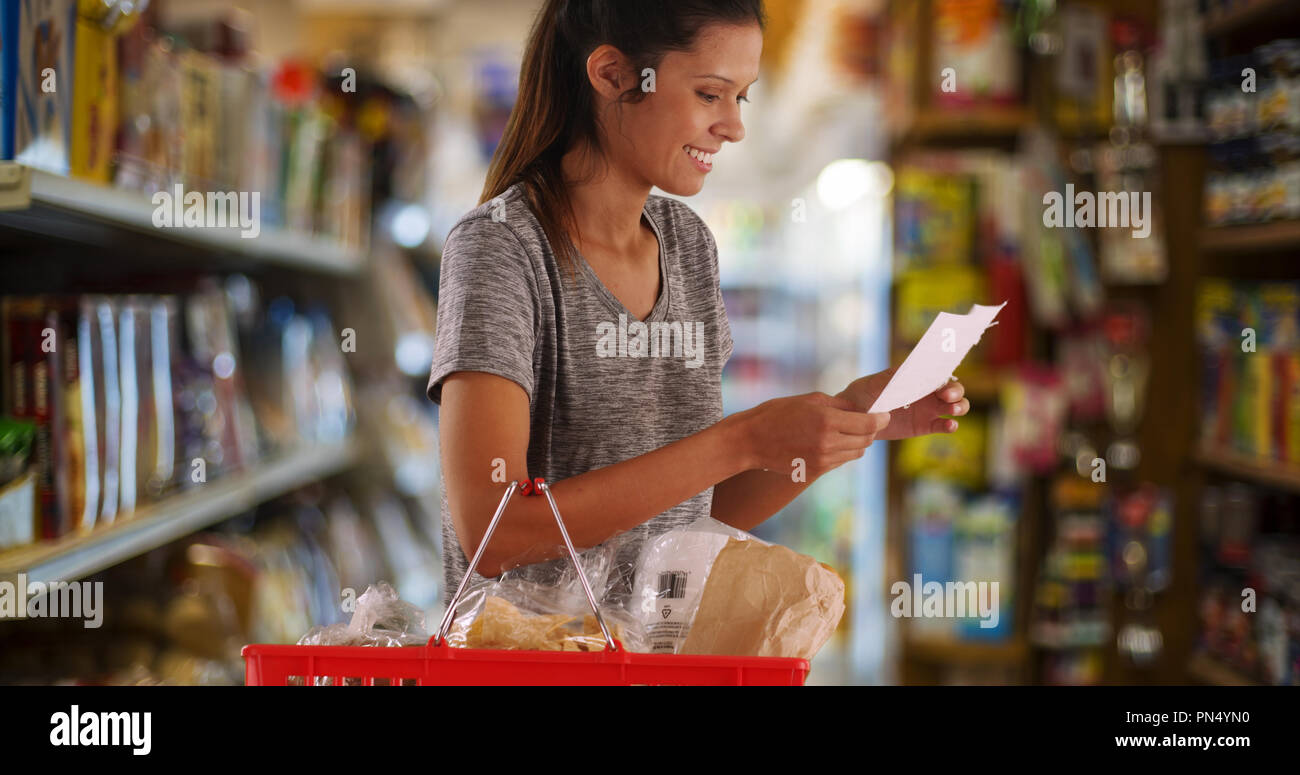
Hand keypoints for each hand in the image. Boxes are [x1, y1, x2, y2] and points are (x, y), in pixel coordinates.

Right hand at [734, 391, 890, 477]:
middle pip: (866, 440)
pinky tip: (831, 442)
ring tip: (846, 431)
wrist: (751, 441)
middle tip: (867, 421)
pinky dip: (842, 452)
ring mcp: (822, 460)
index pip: (868, 424)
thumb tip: (861, 409)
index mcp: (827, 421)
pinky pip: (840, 461)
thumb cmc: (777, 413)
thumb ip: (839, 405)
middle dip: (870, 430)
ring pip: (856, 453)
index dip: (881, 419)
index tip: (885, 415)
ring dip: (857, 442)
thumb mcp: (809, 400)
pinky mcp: (816, 471)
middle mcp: (828, 443)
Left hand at [836, 367, 968, 440]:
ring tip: (953, 411)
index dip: (947, 373)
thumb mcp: (874, 384)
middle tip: (947, 396)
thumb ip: (891, 379)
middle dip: (955, 391)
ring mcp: (929, 409)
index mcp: (918, 376)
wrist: (855, 416)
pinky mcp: (925, 426)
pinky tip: (950, 426)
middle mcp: (928, 391)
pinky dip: (950, 425)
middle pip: (953, 389)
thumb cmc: (864, 393)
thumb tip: (907, 373)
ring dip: (960, 406)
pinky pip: (943, 425)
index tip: (945, 378)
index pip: (940, 371)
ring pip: (954, 406)